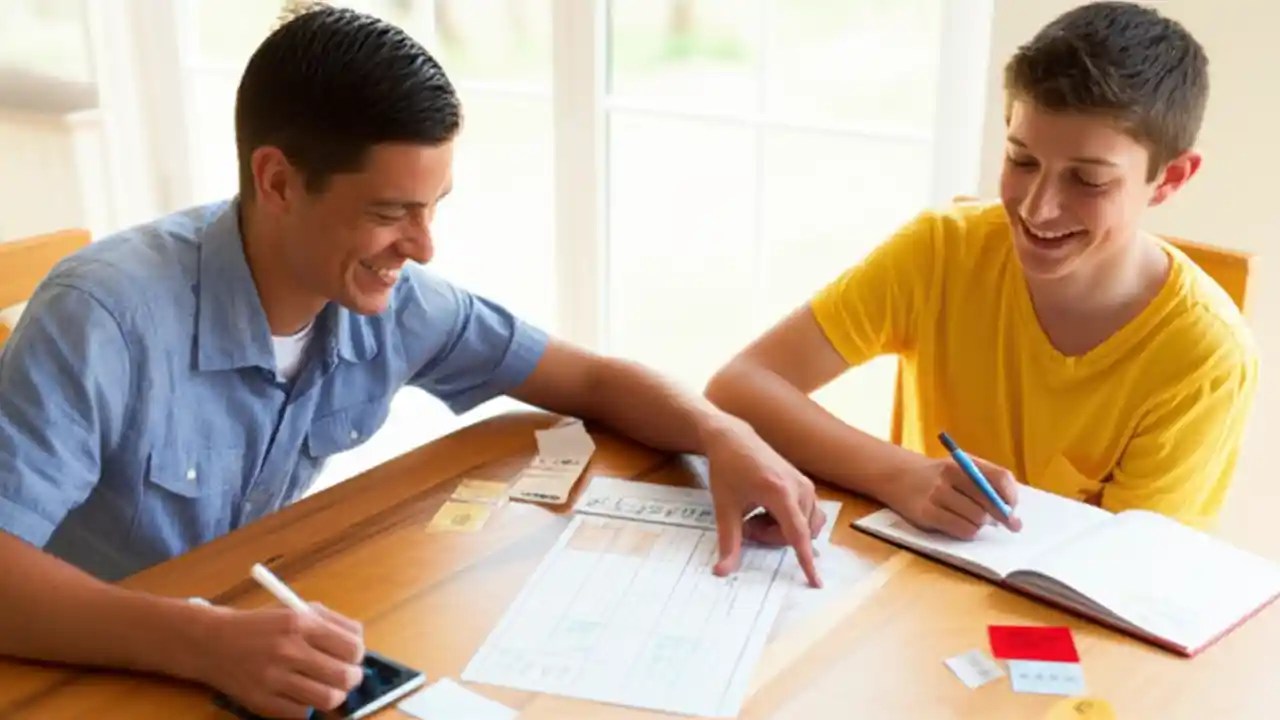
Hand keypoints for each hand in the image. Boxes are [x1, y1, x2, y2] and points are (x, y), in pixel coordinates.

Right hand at [197, 602, 364, 717]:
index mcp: (300, 623)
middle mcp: (288, 650)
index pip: (352, 647)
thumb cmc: (262, 625)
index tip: (352, 658)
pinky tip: (301, 696)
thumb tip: (360, 641)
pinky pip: (303, 714)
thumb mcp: (296, 610)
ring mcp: (273, 679)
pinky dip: (308, 708)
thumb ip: (332, 622)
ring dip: (334, 696)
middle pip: (344, 677)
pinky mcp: (261, 702)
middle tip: (346, 677)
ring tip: (327, 689)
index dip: (358, 656)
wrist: (213, 642)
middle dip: (352, 679)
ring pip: (327, 699)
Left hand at [702, 416, 824, 587]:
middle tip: (746, 526)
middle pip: (796, 534)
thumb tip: (722, 572)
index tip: (816, 582)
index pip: (797, 534)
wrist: (734, 439)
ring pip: (803, 527)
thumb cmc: (727, 470)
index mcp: (779, 492)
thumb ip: (728, 542)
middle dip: (771, 537)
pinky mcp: (806, 485)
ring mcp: (806, 486)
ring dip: (780, 530)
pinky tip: (767, 511)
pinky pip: (806, 516)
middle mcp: (800, 488)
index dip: (805, 561)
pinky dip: (788, 522)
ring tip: (756, 516)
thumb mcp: (724, 508)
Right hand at [891, 456, 1021, 539]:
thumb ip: (985, 483)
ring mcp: (936, 494)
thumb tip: (1010, 514)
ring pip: (976, 518)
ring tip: (976, 521)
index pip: (1000, 477)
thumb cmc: (936, 476)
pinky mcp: (925, 513)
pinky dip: (969, 532)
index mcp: (963, 462)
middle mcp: (949, 474)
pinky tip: (964, 527)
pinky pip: (961, 529)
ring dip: (982, 525)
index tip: (1014, 508)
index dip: (1012, 496)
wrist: (895, 475)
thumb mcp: (959, 467)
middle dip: (1001, 516)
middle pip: (989, 502)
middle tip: (1006, 524)